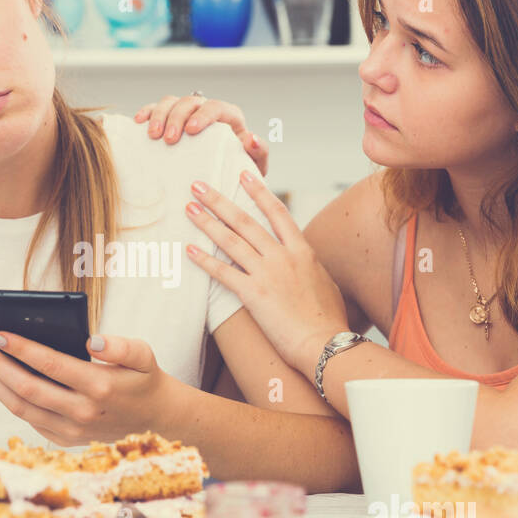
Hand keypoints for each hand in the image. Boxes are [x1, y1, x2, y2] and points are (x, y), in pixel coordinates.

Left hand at [0, 332, 177, 445]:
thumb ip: (121, 344)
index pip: (50, 365)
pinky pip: (30, 420)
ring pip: (22, 408)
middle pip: (27, 388)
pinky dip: (10, 400)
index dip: (21, 348)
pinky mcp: (66, 439)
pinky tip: (1, 381)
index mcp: (100, 387)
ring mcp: (73, 430)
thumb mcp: (143, 354)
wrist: (156, 419)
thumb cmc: (143, 379)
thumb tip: (92, 340)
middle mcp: (83, 412)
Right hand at [133, 94, 268, 175]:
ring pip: (170, 102)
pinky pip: (156, 109)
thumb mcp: (254, 166)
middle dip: (177, 117)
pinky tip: (139, 122)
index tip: (191, 130)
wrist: (224, 181)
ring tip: (152, 136)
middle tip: (169, 139)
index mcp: (229, 118)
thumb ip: (258, 152)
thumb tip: (251, 137)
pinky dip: (147, 112)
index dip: (203, 114)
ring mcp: (187, 115)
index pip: (216, 107)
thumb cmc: (240, 173)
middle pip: (189, 102)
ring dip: (159, 115)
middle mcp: (206, 111)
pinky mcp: (170, 122)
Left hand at [184, 171, 349, 375]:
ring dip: (207, 222)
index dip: (258, 191)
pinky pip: (223, 273)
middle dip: (220, 201)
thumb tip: (303, 261)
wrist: (326, 343)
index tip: (242, 175)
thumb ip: (309, 267)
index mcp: (303, 251)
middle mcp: (283, 257)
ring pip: (231, 241)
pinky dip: (204, 260)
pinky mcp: (254, 295)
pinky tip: (189, 249)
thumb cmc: (329, 320)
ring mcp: (268, 274)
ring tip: (189, 208)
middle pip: (246, 221)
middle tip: (199, 186)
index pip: (277, 212)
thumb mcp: (324, 284)